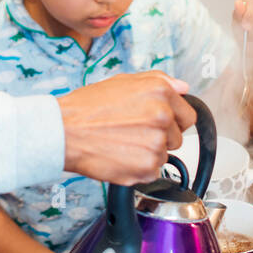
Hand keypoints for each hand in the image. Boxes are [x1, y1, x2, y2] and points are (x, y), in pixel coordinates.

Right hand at [57, 72, 195, 185]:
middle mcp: (162, 116)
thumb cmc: (88, 107)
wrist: (64, 131)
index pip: (188, 114)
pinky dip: (139, 168)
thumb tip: (183, 88)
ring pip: (164, 155)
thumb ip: (159, 81)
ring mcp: (156, 144)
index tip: (157, 123)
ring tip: (122, 143)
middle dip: (161, 137)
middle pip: (178, 137)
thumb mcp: (123, 81)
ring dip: (148, 152)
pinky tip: (120, 155)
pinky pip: (153, 172)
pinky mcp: (147, 168)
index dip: (172, 120)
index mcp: (160, 92)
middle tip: (133, 132)